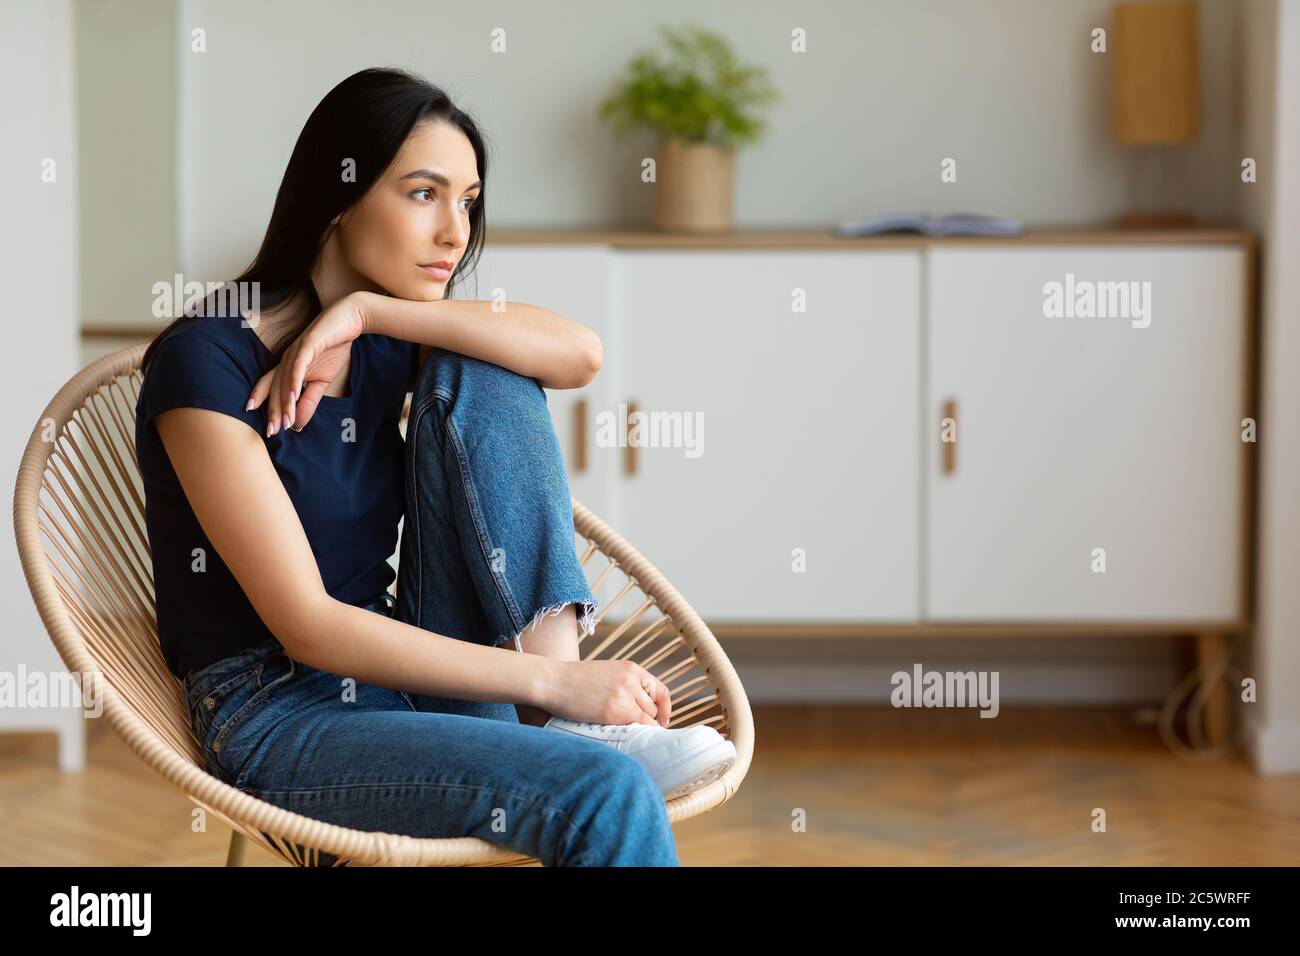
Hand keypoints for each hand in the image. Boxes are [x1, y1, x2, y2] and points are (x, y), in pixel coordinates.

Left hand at [246, 292, 366, 435]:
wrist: (349, 320)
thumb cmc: (334, 347)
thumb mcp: (322, 381)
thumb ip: (309, 401)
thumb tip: (297, 423)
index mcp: (288, 366)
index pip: (272, 388)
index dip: (266, 406)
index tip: (266, 429)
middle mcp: (286, 359)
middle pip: (275, 388)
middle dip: (272, 411)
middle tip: (271, 432)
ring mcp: (295, 351)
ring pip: (285, 380)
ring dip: (283, 402)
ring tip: (283, 422)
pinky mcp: (307, 344)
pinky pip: (297, 366)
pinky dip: (293, 382)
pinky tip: (292, 396)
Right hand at [538, 658, 671, 726]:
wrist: (552, 681)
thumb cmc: (574, 681)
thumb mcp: (606, 674)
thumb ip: (625, 685)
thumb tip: (641, 708)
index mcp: (631, 668)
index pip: (660, 691)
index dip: (664, 709)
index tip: (662, 721)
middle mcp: (632, 679)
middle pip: (654, 707)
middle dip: (649, 721)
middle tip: (639, 733)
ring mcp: (624, 694)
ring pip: (648, 718)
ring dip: (641, 728)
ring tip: (627, 734)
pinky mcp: (615, 710)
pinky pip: (640, 726)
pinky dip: (642, 734)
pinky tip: (633, 739)